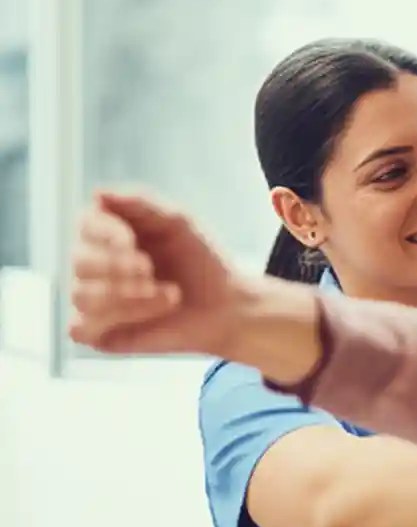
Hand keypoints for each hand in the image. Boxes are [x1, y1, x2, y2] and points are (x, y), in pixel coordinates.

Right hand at [69, 191, 243, 355]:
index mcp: (109, 234)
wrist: (227, 305)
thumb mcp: (179, 223)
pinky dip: (119, 318)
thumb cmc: (201, 261)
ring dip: (126, 294)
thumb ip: (142, 203)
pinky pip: (80, 328)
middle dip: (117, 266)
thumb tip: (98, 194)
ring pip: (81, 295)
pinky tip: (155, 311)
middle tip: (150, 269)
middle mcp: (93, 266)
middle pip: (79, 261)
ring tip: (169, 294)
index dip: (104, 233)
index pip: (85, 225)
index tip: (131, 241)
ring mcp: (93, 300)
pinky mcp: (98, 332)